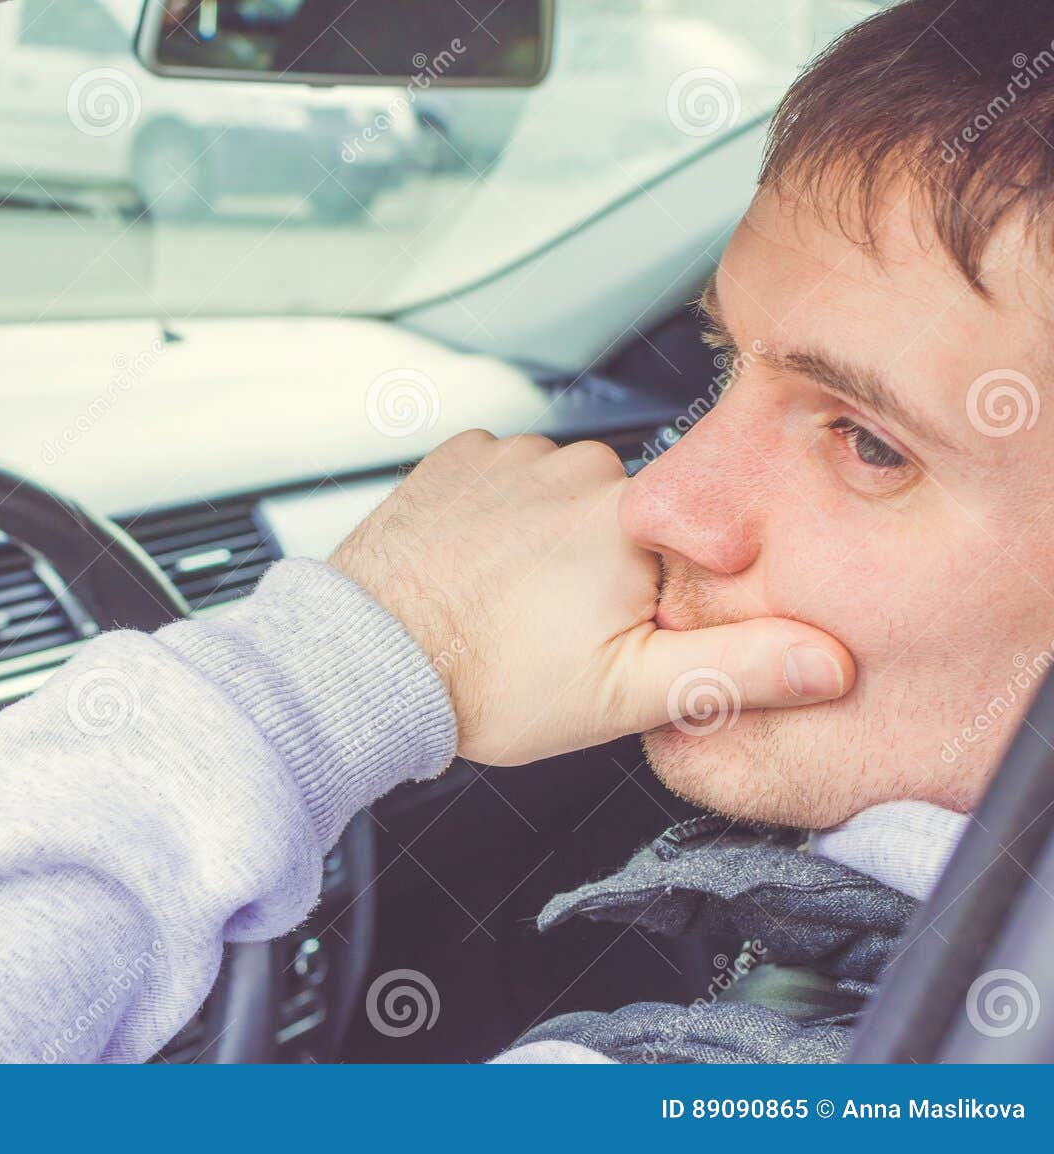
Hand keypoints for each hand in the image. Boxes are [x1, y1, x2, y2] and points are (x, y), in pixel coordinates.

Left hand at [329, 430, 854, 765]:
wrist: (370, 662)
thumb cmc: (484, 682)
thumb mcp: (628, 694)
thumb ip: (737, 668)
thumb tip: (828, 657)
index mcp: (631, 519)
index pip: (692, 540)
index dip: (663, 592)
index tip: (622, 628)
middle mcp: (574, 467)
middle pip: (628, 514)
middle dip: (608, 564)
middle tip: (561, 627)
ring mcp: (511, 454)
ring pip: (563, 492)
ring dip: (550, 535)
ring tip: (511, 601)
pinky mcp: (458, 456)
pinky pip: (503, 475)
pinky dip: (498, 512)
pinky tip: (478, 565)